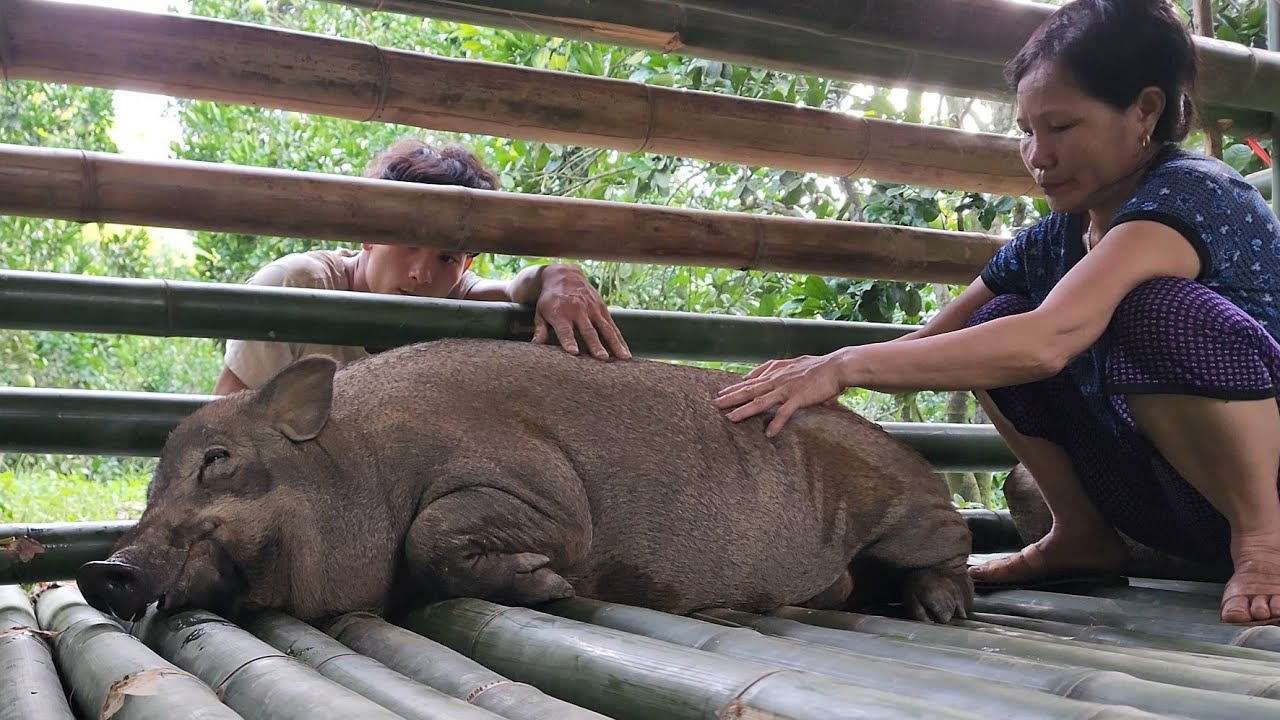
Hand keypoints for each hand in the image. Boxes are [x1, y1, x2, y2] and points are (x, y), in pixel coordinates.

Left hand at [532, 265, 630, 359]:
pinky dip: (620, 339)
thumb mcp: (540, 312)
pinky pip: (612, 326)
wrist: (562, 275)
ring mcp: (592, 309)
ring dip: (614, 344)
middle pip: (588, 331)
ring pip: (605, 329)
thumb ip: (540, 330)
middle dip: (595, 345)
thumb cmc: (549, 299)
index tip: (574, 353)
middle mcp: (578, 311)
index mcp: (560, 313)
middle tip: (602, 358)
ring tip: (622, 358)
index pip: (565, 330)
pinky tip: (625, 352)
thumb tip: (535, 346)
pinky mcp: (602, 308)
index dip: (569, 341)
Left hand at [713, 350, 851, 436]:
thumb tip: (752, 375)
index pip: (750, 382)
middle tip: (714, 405)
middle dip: (731, 398)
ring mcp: (787, 389)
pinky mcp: (799, 398)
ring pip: (761, 401)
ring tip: (731, 419)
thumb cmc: (816, 366)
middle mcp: (777, 380)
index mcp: (776, 373)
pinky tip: (768, 433)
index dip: (733, 389)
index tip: (719, 394)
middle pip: (749, 391)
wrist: (837, 366)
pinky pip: (785, 413)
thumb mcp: (791, 363)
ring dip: (745, 410)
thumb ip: (771, 368)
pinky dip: (776, 423)